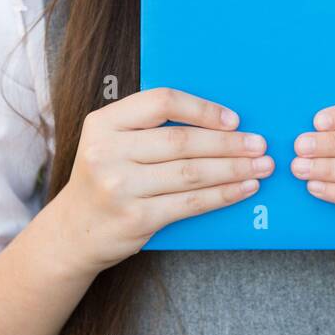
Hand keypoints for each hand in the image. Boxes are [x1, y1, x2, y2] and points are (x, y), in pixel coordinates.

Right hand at [54, 87, 273, 273]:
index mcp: (103, 122)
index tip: (234, 119)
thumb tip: (219, 120)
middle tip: (260, 144)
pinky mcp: (136, 218)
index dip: (202, 109)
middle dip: (228, 143)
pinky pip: (190, 203)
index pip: (162, 103)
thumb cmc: (106, 178)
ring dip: (233, 169)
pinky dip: (223, 195)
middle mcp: (107, 152)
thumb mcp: (111, 141)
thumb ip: (148, 126)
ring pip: (191, 173)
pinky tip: (244, 188)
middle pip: (182, 141)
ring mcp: (120, 187)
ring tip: (261, 166)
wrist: (73, 232)